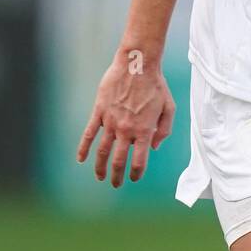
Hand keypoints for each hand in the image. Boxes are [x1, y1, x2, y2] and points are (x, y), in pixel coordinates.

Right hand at [77, 51, 175, 187]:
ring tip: (100, 177)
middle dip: (117, 176)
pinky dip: (83, 148)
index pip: (139, 161)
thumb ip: (164, 131)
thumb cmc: (156, 85)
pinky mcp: (99, 112)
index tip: (134, 178)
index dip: (136, 173)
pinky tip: (80, 159)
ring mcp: (111, 122)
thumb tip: (154, 147)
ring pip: (102, 151)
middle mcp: (126, 130)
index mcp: (144, 131)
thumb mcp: (169, 109)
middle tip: (116, 184)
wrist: (137, 65)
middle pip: (119, 161)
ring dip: (100, 167)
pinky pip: (88, 134)